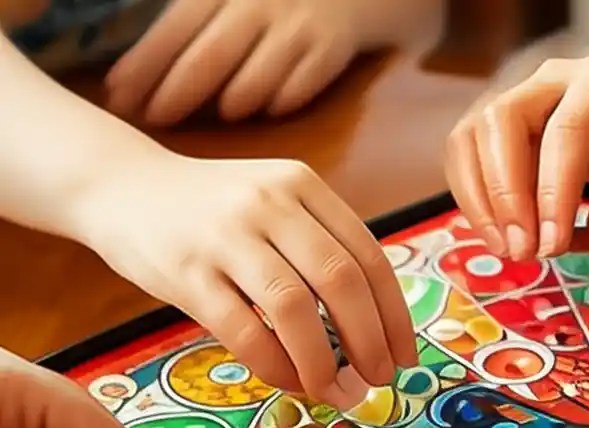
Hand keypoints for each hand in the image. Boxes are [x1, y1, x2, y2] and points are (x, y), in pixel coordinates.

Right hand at [71, 152, 417, 408]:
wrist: (123, 189)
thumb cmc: (214, 210)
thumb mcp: (275, 203)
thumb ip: (321, 246)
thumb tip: (376, 329)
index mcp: (302, 186)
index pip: (368, 256)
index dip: (394, 314)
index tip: (405, 355)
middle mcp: (269, 204)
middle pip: (341, 281)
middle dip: (370, 341)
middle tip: (379, 380)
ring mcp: (225, 237)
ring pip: (294, 308)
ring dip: (324, 362)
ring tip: (339, 392)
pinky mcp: (186, 273)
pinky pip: (243, 330)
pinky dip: (276, 365)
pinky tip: (293, 383)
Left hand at [104, 0, 409, 124]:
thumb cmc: (273, 2)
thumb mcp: (227, 0)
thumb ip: (190, 24)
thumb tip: (130, 75)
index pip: (174, 28)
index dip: (144, 64)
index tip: (118, 96)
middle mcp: (258, 4)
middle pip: (213, 51)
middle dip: (180, 89)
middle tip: (155, 119)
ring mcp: (298, 25)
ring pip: (263, 65)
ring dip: (239, 92)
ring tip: (219, 117)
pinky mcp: (334, 44)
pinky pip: (310, 75)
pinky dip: (289, 92)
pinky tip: (271, 109)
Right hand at [445, 22, 588, 259]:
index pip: (566, 130)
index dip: (553, 190)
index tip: (553, 245)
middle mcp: (557, 80)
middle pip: (501, 121)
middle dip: (503, 194)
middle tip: (525, 252)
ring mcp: (528, 97)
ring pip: (474, 135)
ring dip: (480, 199)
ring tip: (512, 251)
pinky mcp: (513, 123)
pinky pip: (474, 153)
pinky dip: (477, 197)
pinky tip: (506, 235)